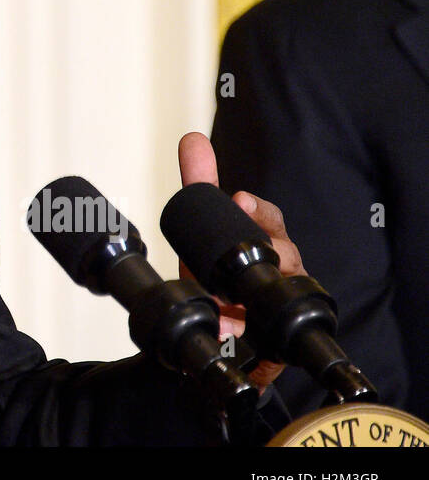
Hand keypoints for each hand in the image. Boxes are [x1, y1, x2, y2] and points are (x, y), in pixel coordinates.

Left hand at [176, 131, 304, 391]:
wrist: (222, 328)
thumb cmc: (222, 273)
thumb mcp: (204, 230)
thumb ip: (199, 185)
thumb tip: (192, 139)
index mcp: (266, 239)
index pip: (270, 218)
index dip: (259, 210)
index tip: (241, 199)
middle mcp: (281, 269)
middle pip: (287, 254)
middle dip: (272, 248)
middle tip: (254, 245)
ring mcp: (280, 304)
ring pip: (285, 293)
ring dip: (262, 292)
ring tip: (236, 292)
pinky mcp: (273, 340)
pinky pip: (269, 339)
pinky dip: (246, 333)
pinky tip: (229, 329)